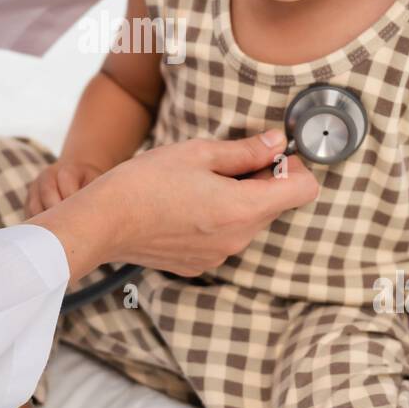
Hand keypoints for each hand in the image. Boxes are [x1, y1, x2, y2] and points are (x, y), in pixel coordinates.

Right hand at [26, 129, 317, 280]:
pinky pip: (224, 238)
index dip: (293, 168)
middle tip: (225, 162)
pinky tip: (185, 205)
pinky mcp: (199, 264)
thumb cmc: (146, 182)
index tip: (270, 155)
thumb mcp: (198, 153)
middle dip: (261, 181)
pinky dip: (216, 220)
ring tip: (199, 183)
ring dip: (237, 201)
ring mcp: (219, 256)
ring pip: (248, 222)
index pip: (304, 191)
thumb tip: (277, 142)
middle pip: (275, 206)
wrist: (104, 222)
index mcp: (244, 208)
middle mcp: (238, 239)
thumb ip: (245, 150)